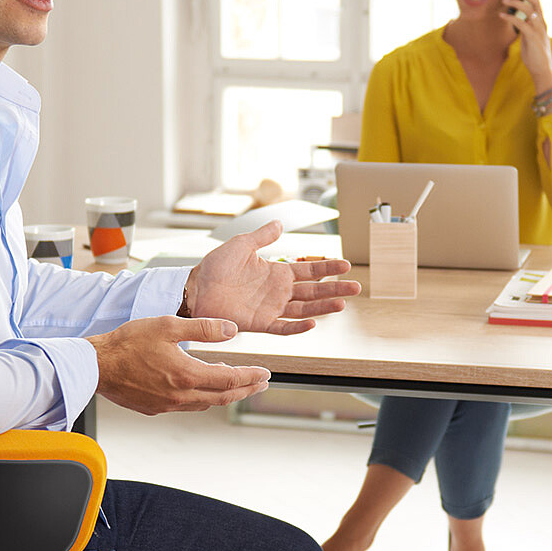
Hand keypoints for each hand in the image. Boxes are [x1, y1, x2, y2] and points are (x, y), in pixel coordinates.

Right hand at [86, 315, 270, 413]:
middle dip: (246, 389)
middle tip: (262, 384)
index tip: (266, 374)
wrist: (96, 365)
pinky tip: (202, 386)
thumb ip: (203, 328)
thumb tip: (231, 330)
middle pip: (223, 397)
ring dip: (225, 394)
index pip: (230, 379)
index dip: (251, 377)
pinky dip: (202, 396)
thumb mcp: (168, 326)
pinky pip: (187, 405)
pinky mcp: (155, 409)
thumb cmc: (127, 343)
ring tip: (236, 383)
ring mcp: (167, 405)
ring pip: (206, 403)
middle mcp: (180, 396)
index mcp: (187, 375)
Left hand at [185, 221, 360, 334]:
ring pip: (304, 309)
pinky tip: (313, 323)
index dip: (327, 268)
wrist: (195, 288)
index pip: (308, 270)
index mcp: (276, 272)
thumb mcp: (241, 245)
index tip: (346, 266)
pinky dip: (298, 327)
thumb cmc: (215, 267)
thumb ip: (262, 236)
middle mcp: (277, 292)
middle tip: (356, 288)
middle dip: (335, 289)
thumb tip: (280, 223)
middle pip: (313, 291)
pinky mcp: (260, 323)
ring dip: (323, 307)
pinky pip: (283, 327)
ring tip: (342, 304)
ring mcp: (271, 308)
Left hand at [500, 0, 551, 89]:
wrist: (542, 70)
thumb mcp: (529, 36)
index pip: (538, 1)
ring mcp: (538, 30)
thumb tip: (518, 18)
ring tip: (504, 1)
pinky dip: (511, 18)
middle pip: (535, 1)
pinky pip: (521, 23)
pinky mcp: (533, 38)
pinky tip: (502, 16)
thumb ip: (526, 26)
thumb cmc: (534, 53)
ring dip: (516, 3)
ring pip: (529, 10)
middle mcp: (541, 23)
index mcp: (541, 21)